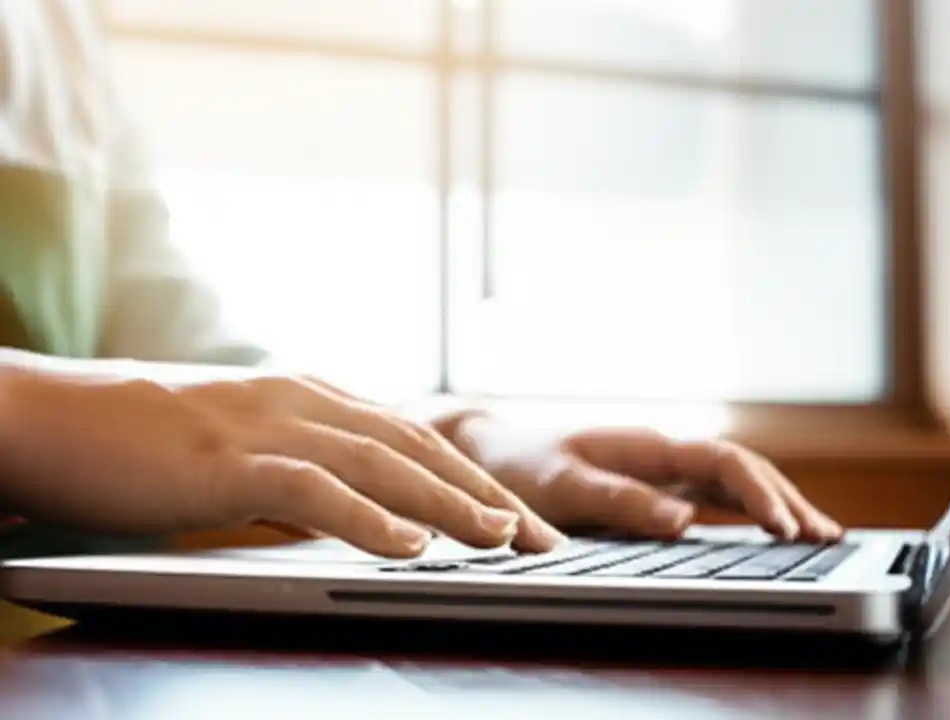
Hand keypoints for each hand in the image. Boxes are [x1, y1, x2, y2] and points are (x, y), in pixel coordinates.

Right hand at [0, 369, 564, 556]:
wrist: (55, 416)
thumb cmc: (146, 439)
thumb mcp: (244, 446)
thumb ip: (304, 464)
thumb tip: (355, 504)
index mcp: (313, 397)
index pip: (415, 438)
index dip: (475, 478)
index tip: (522, 519)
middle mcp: (306, 402)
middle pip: (420, 447)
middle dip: (486, 493)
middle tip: (542, 538)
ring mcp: (269, 427)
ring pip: (383, 464)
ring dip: (449, 504)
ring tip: (502, 539)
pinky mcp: (229, 462)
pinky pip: (315, 490)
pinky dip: (369, 519)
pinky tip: (410, 547)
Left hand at [449, 417, 843, 542]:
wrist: (491, 453)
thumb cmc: (522, 467)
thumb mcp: (563, 487)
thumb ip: (619, 500)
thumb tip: (683, 520)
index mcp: (649, 445)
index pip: (723, 462)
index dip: (759, 493)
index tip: (785, 527)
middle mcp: (664, 452)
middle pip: (744, 469)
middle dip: (787, 500)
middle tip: (827, 537)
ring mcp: (664, 468)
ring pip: (736, 481)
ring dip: (777, 504)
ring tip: (820, 535)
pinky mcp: (657, 486)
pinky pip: (717, 495)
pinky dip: (751, 510)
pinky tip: (772, 530)